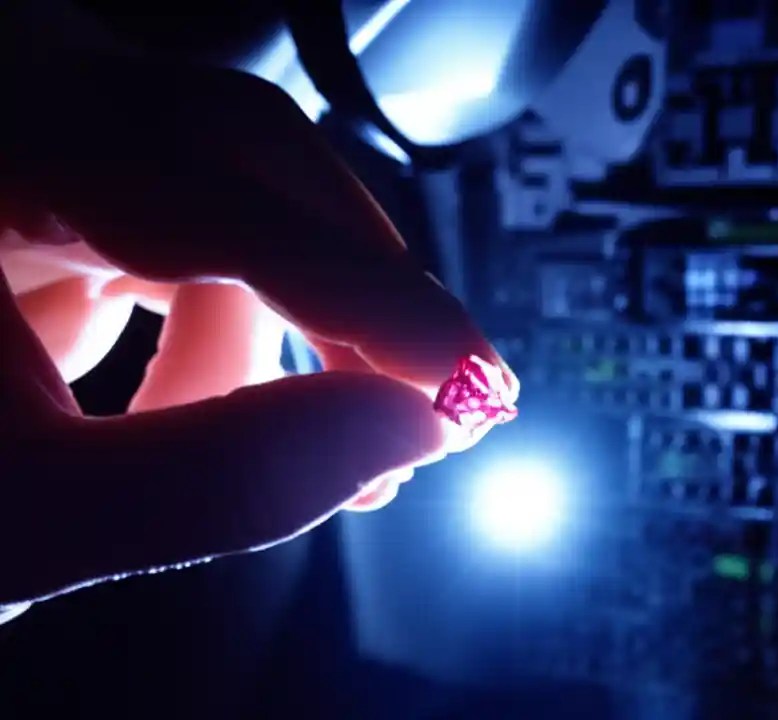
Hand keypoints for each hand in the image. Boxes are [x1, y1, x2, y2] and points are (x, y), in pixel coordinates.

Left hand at [0, 55, 514, 605]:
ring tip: (253, 444)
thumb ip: (227, 485)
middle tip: (420, 415)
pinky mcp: (60, 170)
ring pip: (234, 187)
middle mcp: (5, 99)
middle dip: (341, 304)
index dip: (359, 301)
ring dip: (270, 329)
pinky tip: (173, 400)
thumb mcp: (23, 521)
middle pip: (245, 154)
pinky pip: (193, 217)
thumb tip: (405, 430)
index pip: (210, 192)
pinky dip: (215, 320)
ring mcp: (33, 124)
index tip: (467, 384)